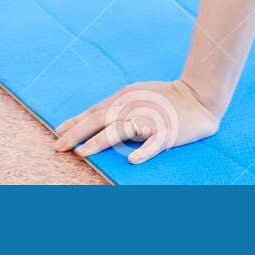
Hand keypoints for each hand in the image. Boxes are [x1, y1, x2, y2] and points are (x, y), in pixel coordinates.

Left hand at [52, 78, 220, 164]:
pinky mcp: (167, 132)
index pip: (93, 112)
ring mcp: (149, 119)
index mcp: (124, 98)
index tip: (57, 132)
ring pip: (120, 130)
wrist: (197, 96)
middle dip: (76, 133)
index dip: (74, 122)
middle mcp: (132, 107)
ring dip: (99, 142)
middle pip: (99, 120)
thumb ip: (116, 105)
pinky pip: (154, 143)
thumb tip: (92, 115)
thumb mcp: (135, 94)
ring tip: (83, 153)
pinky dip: (144, 151)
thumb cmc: (165, 96)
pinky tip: (132, 160)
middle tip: (58, 146)